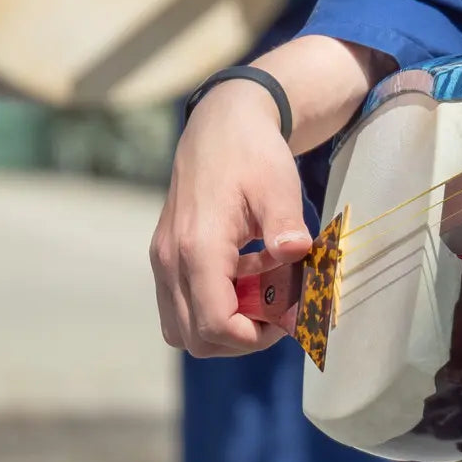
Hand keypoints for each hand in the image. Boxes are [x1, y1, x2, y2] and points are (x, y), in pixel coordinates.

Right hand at [149, 81, 313, 356]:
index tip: (286, 320)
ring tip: (261, 291)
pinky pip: (182, 304)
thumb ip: (285, 224)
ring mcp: (164, 259)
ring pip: (183, 327)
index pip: (214, 324)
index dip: (253, 337)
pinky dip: (213, 305)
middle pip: (195, 337)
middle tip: (277, 314)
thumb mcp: (277, 185)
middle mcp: (171, 260)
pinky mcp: (167, 256)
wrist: (221, 124)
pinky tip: (248, 275)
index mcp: (198, 247)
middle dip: (240, 337)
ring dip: (224, 323)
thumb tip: (297, 251)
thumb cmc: (251, 153)